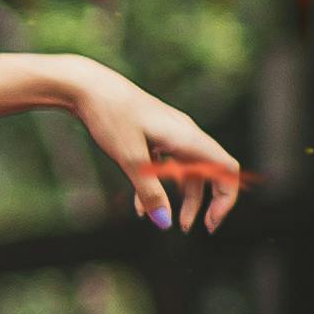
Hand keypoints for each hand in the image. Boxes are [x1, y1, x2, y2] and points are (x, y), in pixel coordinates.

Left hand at [67, 60, 243, 231]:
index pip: (226, 170)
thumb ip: (148, 192)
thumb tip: (163, 224)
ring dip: (179, 198)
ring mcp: (170, 133)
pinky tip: (139, 207)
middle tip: (190, 227)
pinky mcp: (153, 134)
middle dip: (202, 203)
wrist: (87, 86)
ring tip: (165, 222)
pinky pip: (165, 164)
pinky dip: (157, 185)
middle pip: (208, 173)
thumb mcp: (130, 159)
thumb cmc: (111, 117)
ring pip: (185, 170)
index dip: (226, 198)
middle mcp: (185, 134)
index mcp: (188, 137)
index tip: (210, 223)